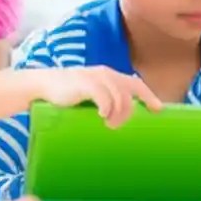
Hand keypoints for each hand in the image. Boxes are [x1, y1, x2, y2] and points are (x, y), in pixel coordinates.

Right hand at [29, 66, 163, 127]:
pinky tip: (102, 116)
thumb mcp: (91, 94)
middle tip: (119, 126)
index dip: (148, 96)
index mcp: (111, 76)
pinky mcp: (84, 84)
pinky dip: (106, 108)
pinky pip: (103, 96)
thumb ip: (106, 100)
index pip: (136, 84)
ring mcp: (96, 78)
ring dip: (118, 114)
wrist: (42, 85)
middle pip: (130, 91)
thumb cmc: (69, 94)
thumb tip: (119, 121)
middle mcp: (106, 74)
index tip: (158, 109)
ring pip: (120, 96)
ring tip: (110, 125)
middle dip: (129, 111)